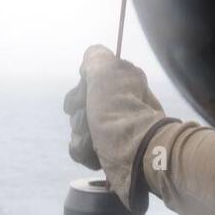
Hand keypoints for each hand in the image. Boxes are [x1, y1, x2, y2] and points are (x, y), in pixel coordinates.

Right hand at [63, 44, 166, 210]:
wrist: (135, 156)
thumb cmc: (119, 113)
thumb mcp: (106, 71)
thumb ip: (95, 58)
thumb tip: (87, 65)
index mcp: (122, 84)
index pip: (87, 84)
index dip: (80, 92)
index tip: (82, 99)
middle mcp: (118, 106)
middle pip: (80, 107)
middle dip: (79, 116)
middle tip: (89, 122)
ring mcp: (113, 131)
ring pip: (79, 130)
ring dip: (81, 137)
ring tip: (94, 142)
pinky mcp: (107, 154)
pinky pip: (81, 149)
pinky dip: (83, 152)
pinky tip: (93, 155)